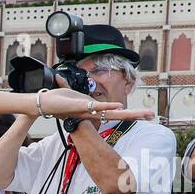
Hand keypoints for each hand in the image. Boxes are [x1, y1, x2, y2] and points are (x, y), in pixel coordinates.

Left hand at [38, 87, 152, 122]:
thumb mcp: (64, 91)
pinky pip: (97, 107)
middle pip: (118, 115)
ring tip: (144, 114)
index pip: (114, 112)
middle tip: (151, 116)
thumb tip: (61, 78)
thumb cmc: (54, 101)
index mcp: (92, 110)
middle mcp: (93, 113)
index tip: (143, 114)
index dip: (128, 113)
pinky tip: (119, 106)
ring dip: (128, 113)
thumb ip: (64, 84)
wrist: (43, 105)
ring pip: (111, 112)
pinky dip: (108, 106)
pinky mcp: (82, 107)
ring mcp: (89, 111)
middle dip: (135, 115)